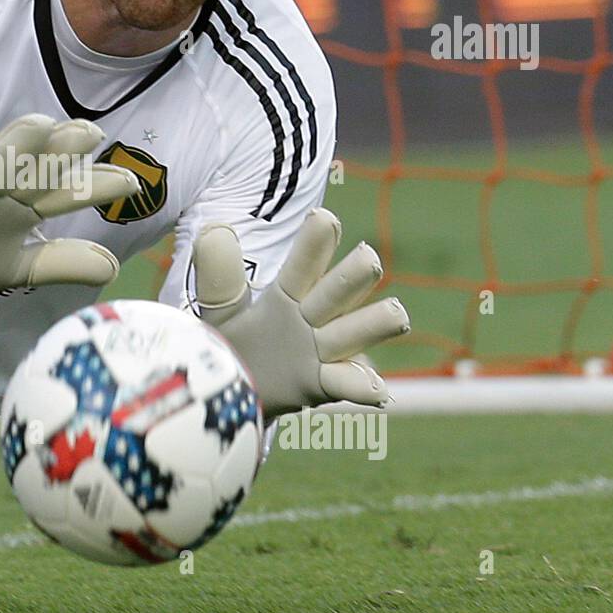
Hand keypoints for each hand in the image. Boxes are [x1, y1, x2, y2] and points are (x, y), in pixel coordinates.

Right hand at [0, 114, 139, 292]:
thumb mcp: (25, 267)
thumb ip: (63, 264)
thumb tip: (111, 267)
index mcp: (30, 203)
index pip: (68, 191)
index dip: (96, 184)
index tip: (130, 183)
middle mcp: (8, 187)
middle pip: (39, 165)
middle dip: (64, 149)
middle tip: (91, 133)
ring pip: (1, 160)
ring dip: (20, 141)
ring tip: (42, 124)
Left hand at [193, 208, 409, 417]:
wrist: (229, 395)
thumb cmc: (230, 345)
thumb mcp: (219, 310)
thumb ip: (219, 276)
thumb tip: (215, 231)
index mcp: (288, 293)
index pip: (305, 263)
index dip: (315, 243)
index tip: (323, 218)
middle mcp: (313, 318)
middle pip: (341, 290)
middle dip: (356, 275)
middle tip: (368, 260)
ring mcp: (323, 352)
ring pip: (358, 331)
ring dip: (377, 323)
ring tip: (396, 314)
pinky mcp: (322, 386)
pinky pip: (348, 384)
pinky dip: (364, 385)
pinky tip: (377, 388)